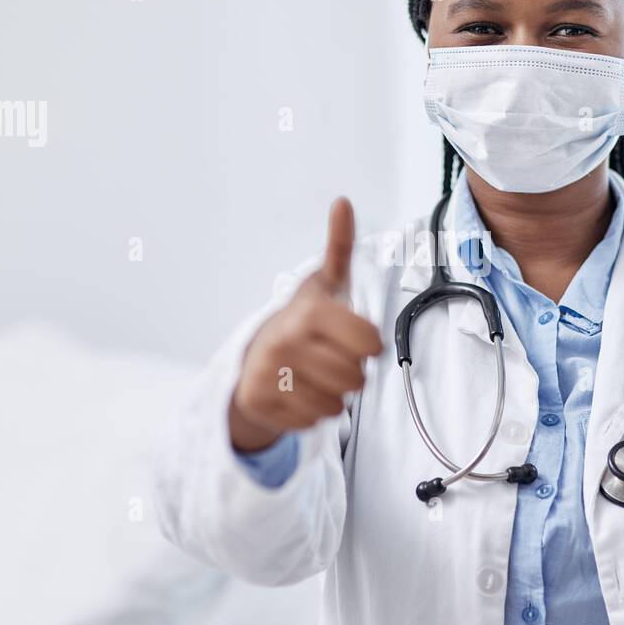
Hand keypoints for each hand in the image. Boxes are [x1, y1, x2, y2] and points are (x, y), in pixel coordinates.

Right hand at [228, 198, 384, 451]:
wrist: (252, 358)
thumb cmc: (301, 322)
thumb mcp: (322, 285)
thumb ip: (338, 247)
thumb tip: (342, 202)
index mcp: (310, 313)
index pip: (371, 345)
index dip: (369, 345)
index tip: (355, 338)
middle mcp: (286, 343)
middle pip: (356, 378)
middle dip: (350, 372)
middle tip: (330, 359)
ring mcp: (270, 375)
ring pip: (336, 405)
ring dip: (333, 395)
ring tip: (314, 375)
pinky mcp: (261, 404)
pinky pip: (313, 422)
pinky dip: (312, 412)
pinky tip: (298, 393)